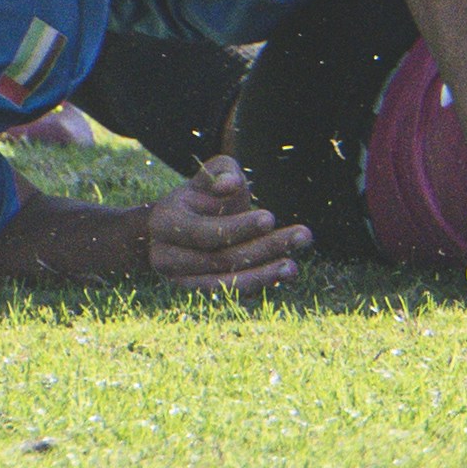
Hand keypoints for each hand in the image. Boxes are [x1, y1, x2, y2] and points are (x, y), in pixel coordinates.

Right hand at [145, 154, 311, 297]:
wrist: (179, 226)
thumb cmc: (202, 195)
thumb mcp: (209, 176)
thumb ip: (221, 172)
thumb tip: (230, 184)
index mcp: (163, 223)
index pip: (203, 232)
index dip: (237, 227)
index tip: (271, 218)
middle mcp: (164, 257)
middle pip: (218, 259)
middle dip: (263, 248)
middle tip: (303, 236)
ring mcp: (179, 280)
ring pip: (223, 284)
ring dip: (261, 276)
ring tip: (293, 267)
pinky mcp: (195, 294)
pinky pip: (227, 295)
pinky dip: (255, 286)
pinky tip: (282, 276)